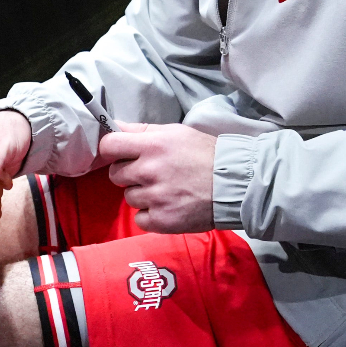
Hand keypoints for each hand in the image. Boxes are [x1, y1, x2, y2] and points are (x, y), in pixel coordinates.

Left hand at [99, 121, 216, 233]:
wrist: (236, 184)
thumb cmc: (206, 154)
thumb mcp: (176, 132)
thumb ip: (142, 130)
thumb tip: (113, 126)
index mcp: (152, 146)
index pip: (109, 146)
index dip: (111, 150)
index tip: (118, 154)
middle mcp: (150, 171)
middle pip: (115, 175)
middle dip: (128, 174)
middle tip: (150, 173)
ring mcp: (155, 198)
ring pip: (129, 197)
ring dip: (142, 194)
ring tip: (166, 190)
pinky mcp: (162, 221)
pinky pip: (140, 219)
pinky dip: (151, 215)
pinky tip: (168, 206)